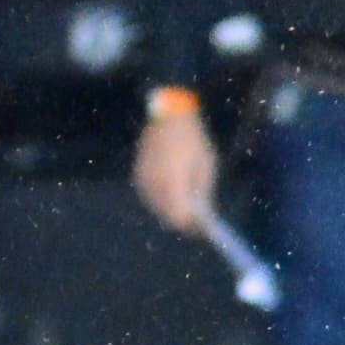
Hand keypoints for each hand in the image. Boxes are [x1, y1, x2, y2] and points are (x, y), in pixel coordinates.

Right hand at [132, 105, 217, 232]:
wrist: (168, 116)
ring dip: (171, 209)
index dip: (190, 226)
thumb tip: (203, 218)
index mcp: (173, 181)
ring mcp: (143, 179)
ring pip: (157, 208)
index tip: (203, 228)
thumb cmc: (193, 139)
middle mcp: (154, 183)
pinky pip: (150, 196)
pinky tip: (173, 189)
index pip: (178, 217)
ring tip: (187, 199)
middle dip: (182, 219)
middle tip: (197, 218)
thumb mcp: (206, 165)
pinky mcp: (138, 175)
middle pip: (166, 216)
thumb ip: (203, 193)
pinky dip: (162, 199)